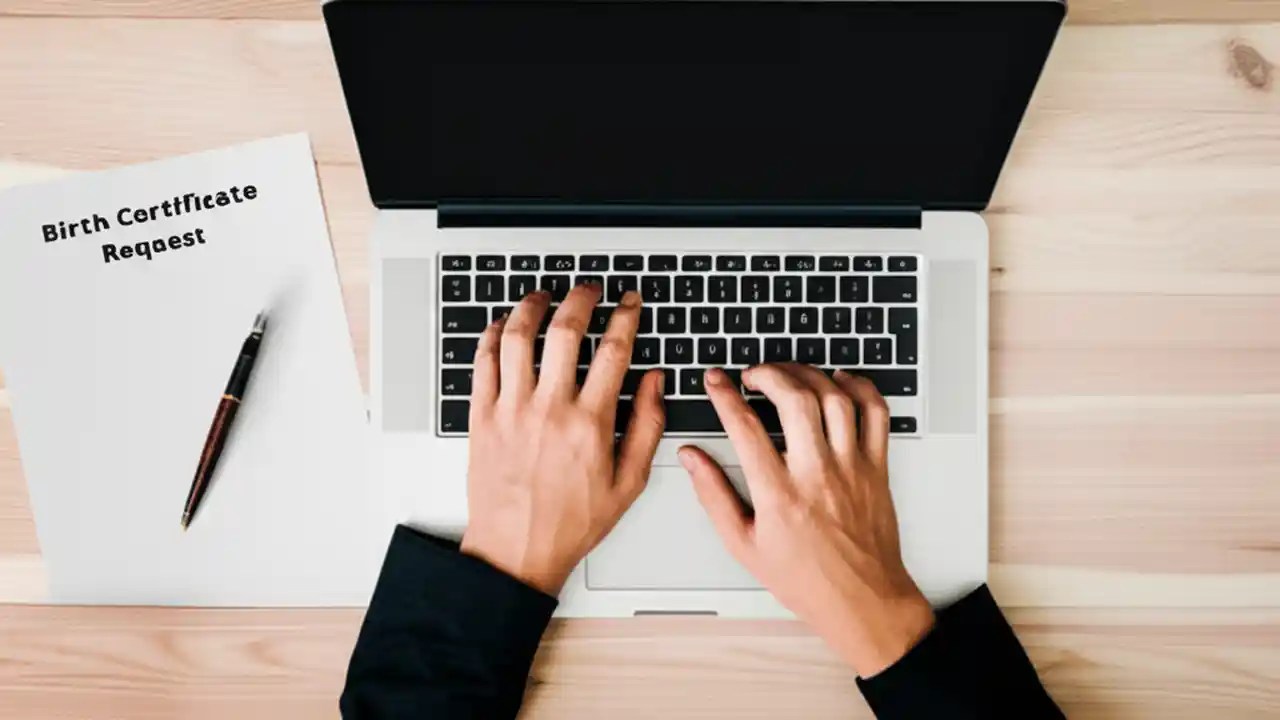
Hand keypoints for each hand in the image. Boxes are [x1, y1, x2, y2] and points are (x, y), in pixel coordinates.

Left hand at [460, 285, 665, 595]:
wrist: (516, 551)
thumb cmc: (571, 523)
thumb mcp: (629, 482)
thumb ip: (647, 426)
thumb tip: (655, 381)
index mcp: (590, 423)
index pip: (614, 351)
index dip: (625, 317)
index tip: (629, 303)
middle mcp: (550, 409)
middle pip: (565, 331)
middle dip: (580, 300)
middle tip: (588, 290)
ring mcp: (511, 410)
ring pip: (517, 338)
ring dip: (531, 307)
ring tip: (542, 296)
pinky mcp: (482, 418)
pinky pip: (482, 363)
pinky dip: (491, 335)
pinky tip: (501, 326)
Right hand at [679, 364, 934, 676]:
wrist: (862, 600)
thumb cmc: (806, 579)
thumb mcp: (744, 545)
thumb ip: (713, 496)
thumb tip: (691, 458)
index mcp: (780, 496)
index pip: (745, 429)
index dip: (725, 395)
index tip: (715, 380)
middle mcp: (818, 475)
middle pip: (795, 400)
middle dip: (769, 373)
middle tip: (753, 374)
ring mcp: (852, 468)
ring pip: (835, 398)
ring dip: (808, 375)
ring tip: (788, 374)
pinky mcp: (877, 468)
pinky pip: (876, 414)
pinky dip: (860, 387)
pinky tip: (839, 381)